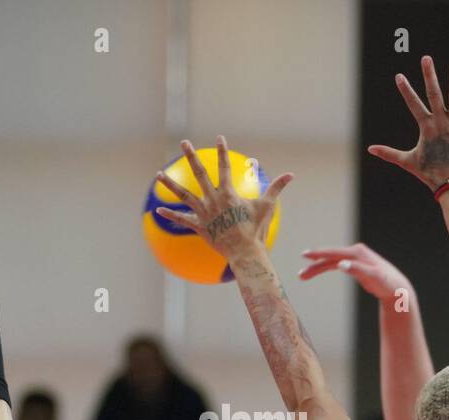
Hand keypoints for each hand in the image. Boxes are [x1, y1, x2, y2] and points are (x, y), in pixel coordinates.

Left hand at [154, 136, 291, 256]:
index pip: (224, 167)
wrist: (244, 252)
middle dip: (191, 156)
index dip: (222, 151)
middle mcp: (213, 199)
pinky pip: (182, 220)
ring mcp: (204, 213)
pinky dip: (170, 216)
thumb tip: (291, 175)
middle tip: (184, 142)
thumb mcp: (266, 206)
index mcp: (228, 193)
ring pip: (183, 194)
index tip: (219, 138)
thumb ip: (276, 188)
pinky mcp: (198, 226)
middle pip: (199, 173)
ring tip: (158, 174)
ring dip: (170, 184)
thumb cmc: (256, 229)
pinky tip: (157, 211)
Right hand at [299, 243, 412, 307]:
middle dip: (314, 264)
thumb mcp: (374, 278)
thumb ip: (358, 270)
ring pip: (331, 261)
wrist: (397, 289)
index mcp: (358, 253)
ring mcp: (355, 258)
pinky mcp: (354, 264)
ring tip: (303, 276)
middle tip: (300, 274)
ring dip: (317, 267)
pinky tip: (316, 271)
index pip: (334, 253)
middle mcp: (355, 252)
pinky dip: (325, 268)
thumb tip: (341, 264)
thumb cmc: (387, 284)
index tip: (304, 256)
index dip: (318, 254)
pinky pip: (335, 264)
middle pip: (330, 257)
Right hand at [368, 55, 448, 190]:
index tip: (399, 76)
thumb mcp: (407, 162)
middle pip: (434, 94)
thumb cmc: (430, 173)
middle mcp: (441, 122)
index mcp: (426, 127)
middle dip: (429, 75)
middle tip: (426, 58)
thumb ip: (388, 153)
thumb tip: (369, 149)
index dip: (405, 90)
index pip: (413, 104)